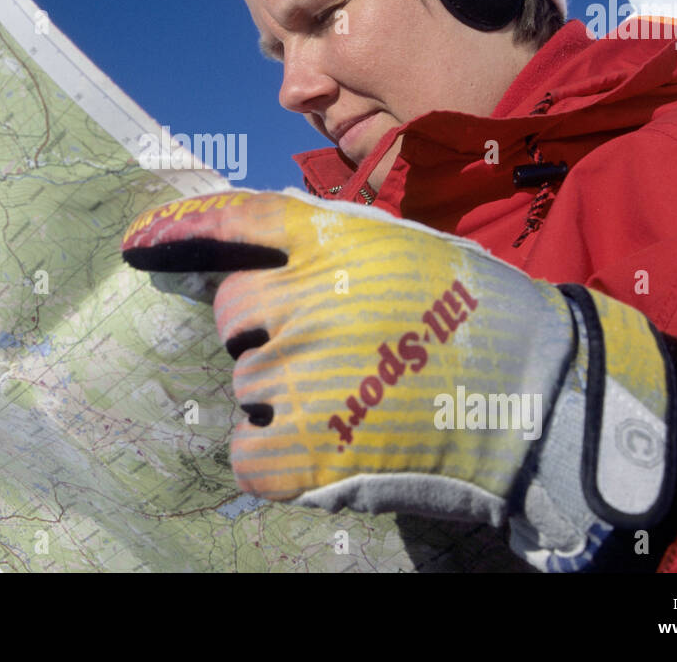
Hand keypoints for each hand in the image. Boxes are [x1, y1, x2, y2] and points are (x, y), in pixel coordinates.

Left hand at [122, 189, 676, 553]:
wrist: (539, 397)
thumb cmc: (474, 317)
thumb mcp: (403, 248)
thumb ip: (328, 245)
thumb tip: (253, 258)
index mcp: (330, 242)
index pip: (233, 221)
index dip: (180, 228)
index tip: (137, 244)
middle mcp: (299, 301)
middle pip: (232, 314)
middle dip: (267, 330)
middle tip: (335, 351)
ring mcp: (295, 378)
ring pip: (245, 384)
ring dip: (283, 394)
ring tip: (355, 401)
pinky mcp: (296, 452)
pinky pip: (247, 450)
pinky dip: (277, 454)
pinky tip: (329, 447)